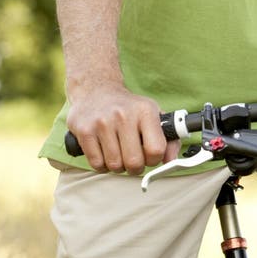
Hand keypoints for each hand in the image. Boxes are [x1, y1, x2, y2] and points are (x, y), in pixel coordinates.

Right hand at [66, 83, 180, 173]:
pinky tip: (103, 151)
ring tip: (117, 152)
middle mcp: (124, 115)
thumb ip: (168, 138)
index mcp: (145, 110)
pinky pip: (96, 164)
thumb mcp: (152, 115)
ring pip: (114, 165)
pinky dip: (101, 164)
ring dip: (117, 166)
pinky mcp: (85, 131)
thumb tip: (171, 161)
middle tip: (132, 158)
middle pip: (134, 162)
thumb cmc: (128, 108)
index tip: (149, 156)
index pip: (156, 149)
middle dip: (135, 167)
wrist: (96, 90)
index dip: (154, 159)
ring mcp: (103, 123)